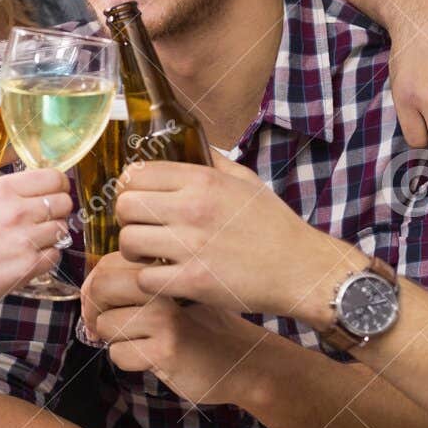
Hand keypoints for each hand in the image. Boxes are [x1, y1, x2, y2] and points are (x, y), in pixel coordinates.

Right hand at [0, 169, 71, 322]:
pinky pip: (56, 255)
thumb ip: (4, 194)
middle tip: (47, 217)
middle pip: (65, 201)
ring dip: (53, 234)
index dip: (60, 184)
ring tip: (34, 240)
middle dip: (59, 209)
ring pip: (63, 229)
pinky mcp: (28, 267)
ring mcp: (24, 240)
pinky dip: (47, 257)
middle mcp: (15, 211)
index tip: (57, 191)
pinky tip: (29, 257)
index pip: (54, 177)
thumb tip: (35, 189)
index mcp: (0, 190)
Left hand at [81, 255, 255, 404]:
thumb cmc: (204, 326)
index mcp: (165, 268)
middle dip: (93, 310)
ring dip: (114, 339)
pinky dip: (128, 360)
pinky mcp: (166, 351)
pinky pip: (119, 354)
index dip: (93, 287)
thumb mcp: (176, 292)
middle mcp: (165, 287)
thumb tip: (88, 288)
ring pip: (106, 325)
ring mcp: (166, 320)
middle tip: (102, 325)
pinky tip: (150, 359)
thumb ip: (138, 282)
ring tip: (138, 341)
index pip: (107, 264)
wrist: (246, 360)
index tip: (98, 305)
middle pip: (101, 287)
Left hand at [116, 157, 361, 325]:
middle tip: (141, 228)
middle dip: (126, 219)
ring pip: (128, 242)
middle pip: (124, 205)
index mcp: (203, 180)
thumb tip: (191, 145)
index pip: (137, 174)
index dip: (129, 188)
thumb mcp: (247, 181)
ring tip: (149, 255)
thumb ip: (214, 162)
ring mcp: (191, 246)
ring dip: (133, 252)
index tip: (138, 200)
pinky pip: (144, 278)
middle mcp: (192, 208)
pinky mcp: (193, 281)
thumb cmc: (275, 226)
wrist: (303, 270)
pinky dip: (148, 281)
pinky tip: (163, 278)